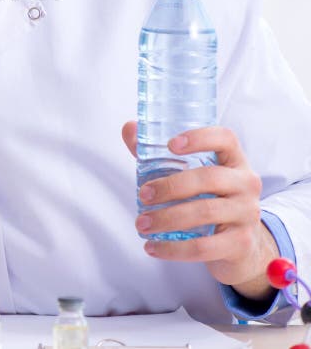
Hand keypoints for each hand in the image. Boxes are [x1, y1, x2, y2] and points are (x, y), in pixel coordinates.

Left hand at [121, 122, 277, 300]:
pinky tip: (152, 248)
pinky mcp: (241, 244)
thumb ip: (157, 152)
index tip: (170, 145)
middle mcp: (246, 184)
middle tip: (142, 195)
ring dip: (166, 219)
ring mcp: (247, 214)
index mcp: (234, 161)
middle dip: (170, 186)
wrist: (240, 246)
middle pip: (209, 178)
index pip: (225, 138)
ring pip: (205, 212)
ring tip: (141, 224)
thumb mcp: (190, 174)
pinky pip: (205, 247)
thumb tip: (129, 127)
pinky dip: (174, 249)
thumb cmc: (208, 199)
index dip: (199, 138)